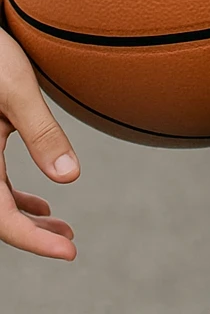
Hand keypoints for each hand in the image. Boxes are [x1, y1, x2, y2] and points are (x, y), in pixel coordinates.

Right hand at [0, 27, 78, 258]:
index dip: (34, 240)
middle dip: (33, 235)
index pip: (1, 218)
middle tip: (70, 243)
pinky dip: (15, 198)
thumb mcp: (18, 90)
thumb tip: (70, 178)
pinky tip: (42, 201)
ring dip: (26, 218)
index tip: (70, 251)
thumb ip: (42, 134)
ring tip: (63, 228)